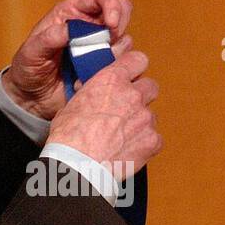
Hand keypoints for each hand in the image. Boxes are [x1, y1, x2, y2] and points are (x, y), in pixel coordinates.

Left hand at [3, 0, 133, 120]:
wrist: (32, 98)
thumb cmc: (28, 68)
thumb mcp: (31, 52)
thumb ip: (48, 38)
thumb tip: (69, 30)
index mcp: (72, 12)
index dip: (111, 2)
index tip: (111, 23)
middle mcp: (91, 25)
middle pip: (122, 10)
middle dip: (120, 24)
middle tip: (109, 41)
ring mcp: (101, 46)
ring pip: (125, 40)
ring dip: (112, 53)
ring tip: (86, 68)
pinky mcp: (106, 67)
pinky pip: (122, 64)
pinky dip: (110, 72)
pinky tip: (87, 81)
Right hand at [44, 49, 159, 178]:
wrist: (78, 165)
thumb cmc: (69, 137)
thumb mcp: (73, 103)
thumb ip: (91, 93)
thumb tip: (91, 93)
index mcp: (111, 80)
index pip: (137, 60)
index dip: (135, 68)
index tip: (132, 75)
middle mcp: (132, 95)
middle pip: (150, 86)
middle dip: (142, 96)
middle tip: (127, 108)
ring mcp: (145, 118)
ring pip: (151, 115)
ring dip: (141, 122)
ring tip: (123, 136)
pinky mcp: (153, 140)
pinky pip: (155, 139)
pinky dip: (145, 145)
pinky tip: (129, 151)